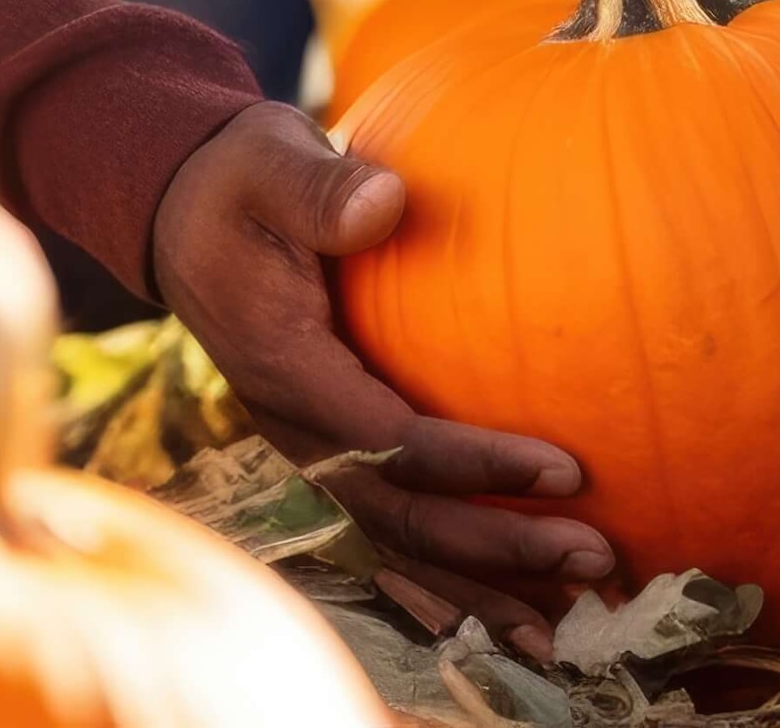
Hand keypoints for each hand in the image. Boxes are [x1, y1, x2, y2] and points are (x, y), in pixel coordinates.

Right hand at [150, 104, 613, 654]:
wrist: (183, 210)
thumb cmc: (243, 176)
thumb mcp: (270, 161)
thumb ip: (322, 189)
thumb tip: (388, 201)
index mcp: (283, 365)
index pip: (388, 437)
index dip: (474, 465)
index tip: (565, 471)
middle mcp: (292, 427)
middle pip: (399, 514)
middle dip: (496, 547)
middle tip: (596, 554)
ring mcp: (305, 449)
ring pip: (393, 541)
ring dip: (479, 585)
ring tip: (567, 619)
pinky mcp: (324, 451)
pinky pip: (385, 531)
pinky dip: (442, 582)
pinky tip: (502, 616)